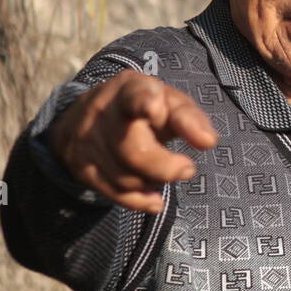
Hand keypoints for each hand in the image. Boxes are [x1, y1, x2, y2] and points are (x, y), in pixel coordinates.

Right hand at [49, 70, 217, 211]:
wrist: (86, 116)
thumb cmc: (142, 106)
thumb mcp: (167, 100)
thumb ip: (189, 117)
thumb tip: (208, 142)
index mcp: (129, 90)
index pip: (134, 97)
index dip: (144, 103)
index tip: (154, 109)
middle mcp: (102, 114)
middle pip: (134, 152)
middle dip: (166, 167)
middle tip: (187, 168)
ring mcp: (87, 142)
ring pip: (127, 178)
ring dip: (155, 181)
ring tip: (164, 170)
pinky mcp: (82, 168)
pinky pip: (116, 194)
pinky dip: (141, 201)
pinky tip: (155, 199)